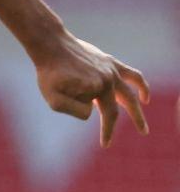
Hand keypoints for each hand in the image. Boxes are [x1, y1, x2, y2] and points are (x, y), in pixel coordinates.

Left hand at [32, 36, 149, 145]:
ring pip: (131, 90)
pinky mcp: (110, 62)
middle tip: (143, 133)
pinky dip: (140, 84)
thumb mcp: (53, 98)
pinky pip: (131, 73)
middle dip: (136, 120)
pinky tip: (142, 94)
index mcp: (97, 89)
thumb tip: (92, 111)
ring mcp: (111, 69)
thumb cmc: (48, 74)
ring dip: (139, 104)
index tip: (105, 144)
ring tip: (144, 115)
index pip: (108, 115)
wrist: (51, 46)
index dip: (108, 131)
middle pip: (125, 104)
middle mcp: (108, 79)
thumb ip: (73, 109)